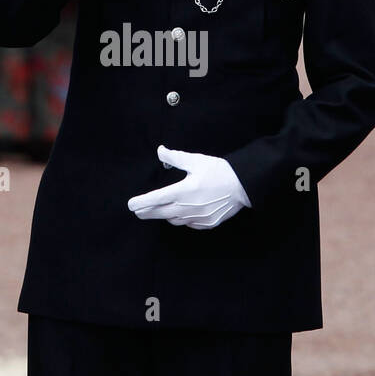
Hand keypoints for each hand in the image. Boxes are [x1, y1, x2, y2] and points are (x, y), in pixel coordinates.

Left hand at [128, 145, 251, 229]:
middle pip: (160, 213)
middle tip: (138, 211)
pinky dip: (181, 220)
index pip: (155, 199)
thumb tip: (160, 150)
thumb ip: (175, 158)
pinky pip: (188, 224)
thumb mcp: (196, 160)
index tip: (131, 205)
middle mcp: (187, 207)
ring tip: (159, 210)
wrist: (243, 185)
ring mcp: (197, 218)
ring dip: (164, 216)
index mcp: (182, 191)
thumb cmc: (219, 170)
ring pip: (174, 220)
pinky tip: (180, 214)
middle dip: (147, 212)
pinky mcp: (207, 223)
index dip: (141, 202)